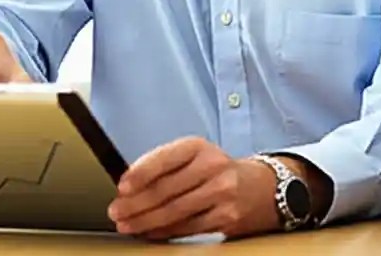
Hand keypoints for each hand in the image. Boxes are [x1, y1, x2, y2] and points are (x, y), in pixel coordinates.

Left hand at [107, 137, 277, 240]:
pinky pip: (188, 228)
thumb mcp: (196, 156)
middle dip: (135, 203)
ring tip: (127, 224)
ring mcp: (222, 193)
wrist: (264, 187)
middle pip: (166, 189)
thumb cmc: (219, 171)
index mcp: (199, 147)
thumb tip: (129, 185)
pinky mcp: (227, 218)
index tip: (121, 187)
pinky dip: (165, 232)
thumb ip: (166, 166)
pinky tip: (150, 232)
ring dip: (145, 221)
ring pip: (175, 211)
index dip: (140, 173)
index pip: (164, 158)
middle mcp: (212, 167)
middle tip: (116, 211)